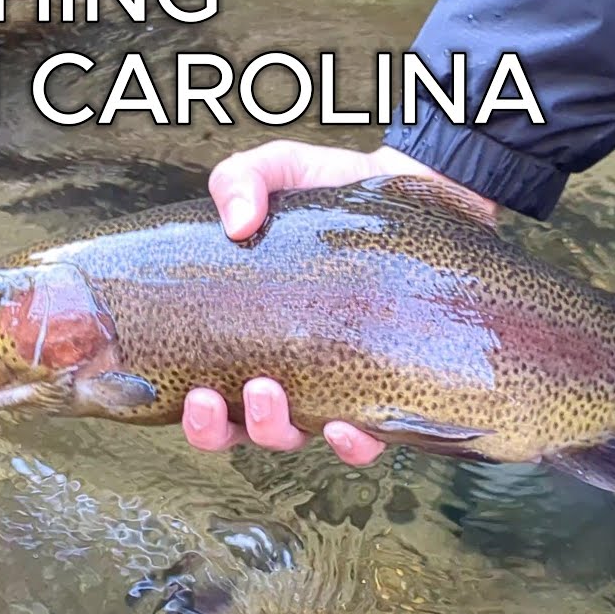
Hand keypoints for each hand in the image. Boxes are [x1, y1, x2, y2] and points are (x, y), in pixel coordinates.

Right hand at [180, 139, 497, 465]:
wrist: (421, 186)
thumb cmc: (339, 190)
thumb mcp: (282, 168)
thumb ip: (242, 179)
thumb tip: (237, 223)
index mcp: (254, 335)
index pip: (213, 398)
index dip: (197, 417)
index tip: (192, 392)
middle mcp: (292, 371)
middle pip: (246, 431)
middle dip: (223, 429)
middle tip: (216, 395)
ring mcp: (342, 380)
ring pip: (301, 439)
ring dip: (276, 430)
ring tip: (270, 392)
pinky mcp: (394, 381)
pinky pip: (374, 437)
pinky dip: (355, 445)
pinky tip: (349, 425)